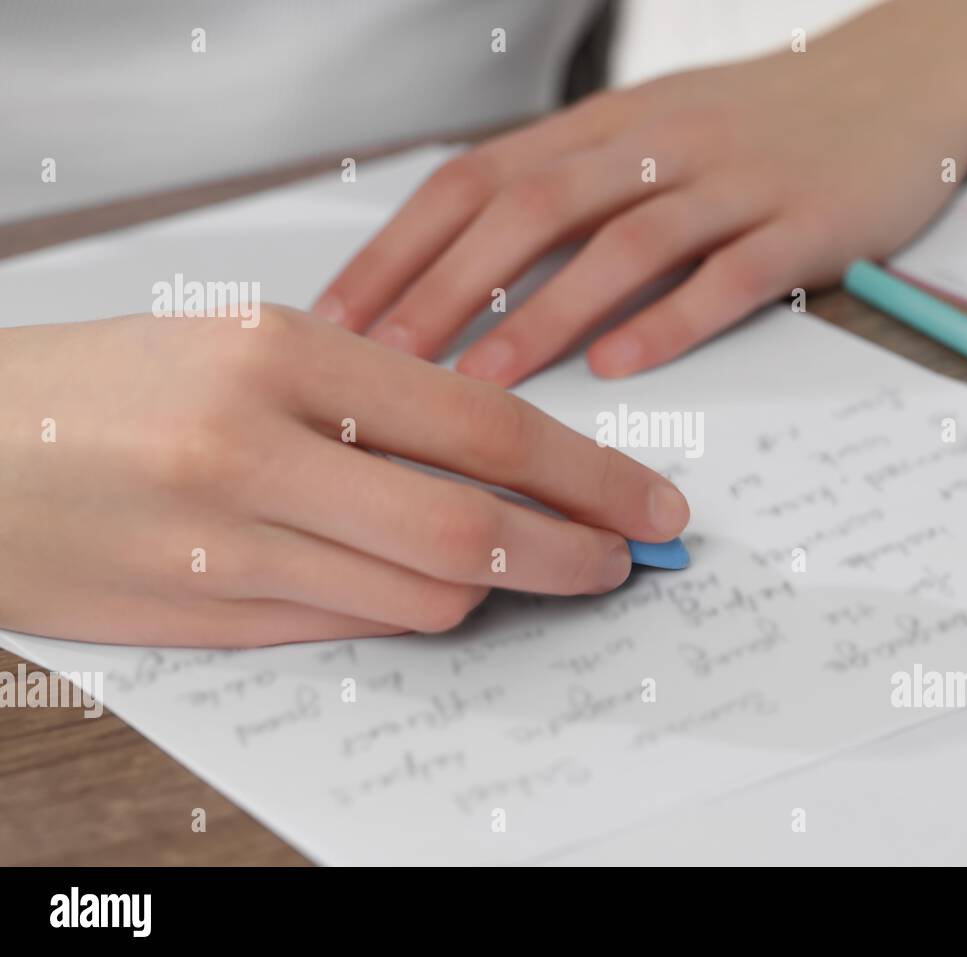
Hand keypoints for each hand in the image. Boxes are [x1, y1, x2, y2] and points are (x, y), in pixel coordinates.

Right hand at [0, 309, 688, 646]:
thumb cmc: (115, 385)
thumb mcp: (245, 345)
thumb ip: (370, 402)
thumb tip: (500, 461)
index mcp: (282, 355)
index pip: (483, 427)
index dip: (586, 474)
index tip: (648, 503)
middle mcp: (257, 452)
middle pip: (469, 531)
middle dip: (571, 553)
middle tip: (622, 560)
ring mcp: (226, 548)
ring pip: (420, 596)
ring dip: (496, 589)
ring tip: (532, 567)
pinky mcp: (206, 622)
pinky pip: (352, 630)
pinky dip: (411, 611)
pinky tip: (434, 589)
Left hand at [314, 0, 966, 385]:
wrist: (898, 82)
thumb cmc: (757, 125)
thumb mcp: (649, 132)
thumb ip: (569, 186)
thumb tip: (464, 267)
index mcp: (603, 126)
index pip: (475, 181)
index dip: (400, 248)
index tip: (339, 317)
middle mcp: (654, 144)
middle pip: (528, 211)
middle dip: (446, 290)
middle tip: (382, 365)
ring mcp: (732, 179)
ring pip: (620, 244)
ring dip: (543, 315)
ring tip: (481, 387)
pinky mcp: (804, 221)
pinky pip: (728, 273)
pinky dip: (670, 321)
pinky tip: (621, 368)